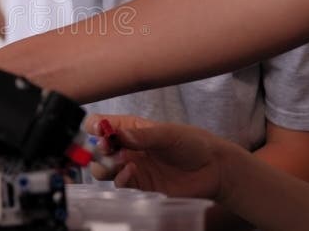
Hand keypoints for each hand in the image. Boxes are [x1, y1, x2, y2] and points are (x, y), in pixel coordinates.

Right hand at [84, 114, 232, 200]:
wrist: (213, 170)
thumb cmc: (193, 143)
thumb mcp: (168, 134)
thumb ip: (142, 136)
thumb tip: (117, 134)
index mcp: (130, 127)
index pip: (101, 123)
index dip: (95, 126)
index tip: (99, 131)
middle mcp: (127, 147)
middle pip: (97, 148)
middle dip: (97, 149)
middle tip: (107, 149)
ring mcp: (131, 166)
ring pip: (103, 168)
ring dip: (106, 165)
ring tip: (122, 161)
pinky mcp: (139, 185)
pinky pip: (119, 183)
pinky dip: (120, 178)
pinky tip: (131, 172)